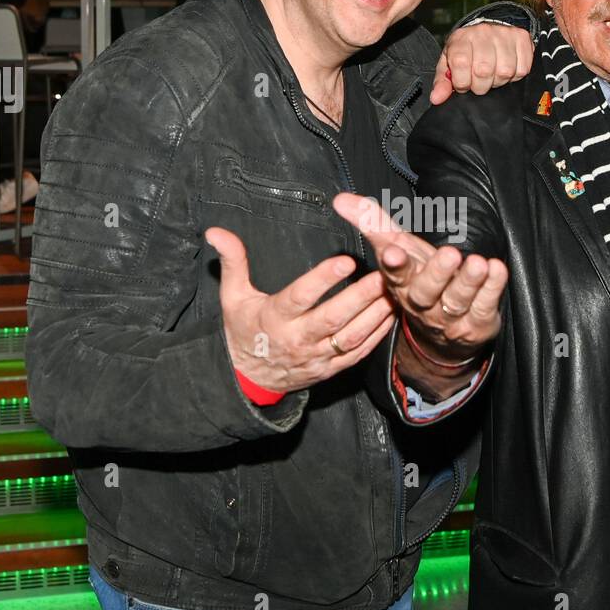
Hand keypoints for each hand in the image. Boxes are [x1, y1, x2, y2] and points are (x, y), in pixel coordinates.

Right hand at [205, 227, 395, 394]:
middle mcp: (297, 339)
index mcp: (274, 318)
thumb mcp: (232, 297)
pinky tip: (391, 316)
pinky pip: (358, 353)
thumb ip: (232, 262)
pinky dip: (378, 335)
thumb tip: (216, 231)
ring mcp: (316, 357)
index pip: (300, 297)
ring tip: (394, 291)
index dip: (322, 280)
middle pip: (334, 318)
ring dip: (375, 315)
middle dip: (361, 297)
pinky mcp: (331, 368)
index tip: (344, 261)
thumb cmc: (244, 331)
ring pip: (351, 337)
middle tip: (384, 274)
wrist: (248, 378)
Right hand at [332, 192, 506, 364]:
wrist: (445, 331)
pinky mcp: (477, 322)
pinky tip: (497, 270)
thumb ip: (372, 223)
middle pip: (426, 291)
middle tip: (450, 254)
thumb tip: (341, 199)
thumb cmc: (419, 277)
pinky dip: (492, 288)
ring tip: (479, 263)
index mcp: (401, 284)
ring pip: (457, 300)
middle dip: (438, 273)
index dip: (395, 264)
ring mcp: (450, 316)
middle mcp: (423, 303)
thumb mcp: (397, 248)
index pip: (395, 274)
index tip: (393, 251)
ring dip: (468, 281)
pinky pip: (485, 305)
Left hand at [430, 22, 532, 103]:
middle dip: (481, 85)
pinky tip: (507, 69)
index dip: (463, 82)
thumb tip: (436, 98)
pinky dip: (515, 75)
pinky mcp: (522, 38)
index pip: (461, 64)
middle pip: (484, 70)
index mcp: (462, 39)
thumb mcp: (450, 63)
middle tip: (479, 82)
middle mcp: (483, 32)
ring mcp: (504, 34)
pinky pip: (522, 68)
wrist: (488, 30)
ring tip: (493, 75)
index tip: (464, 84)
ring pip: (505, 71)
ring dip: (499, 80)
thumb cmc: (467, 50)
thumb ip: (442, 82)